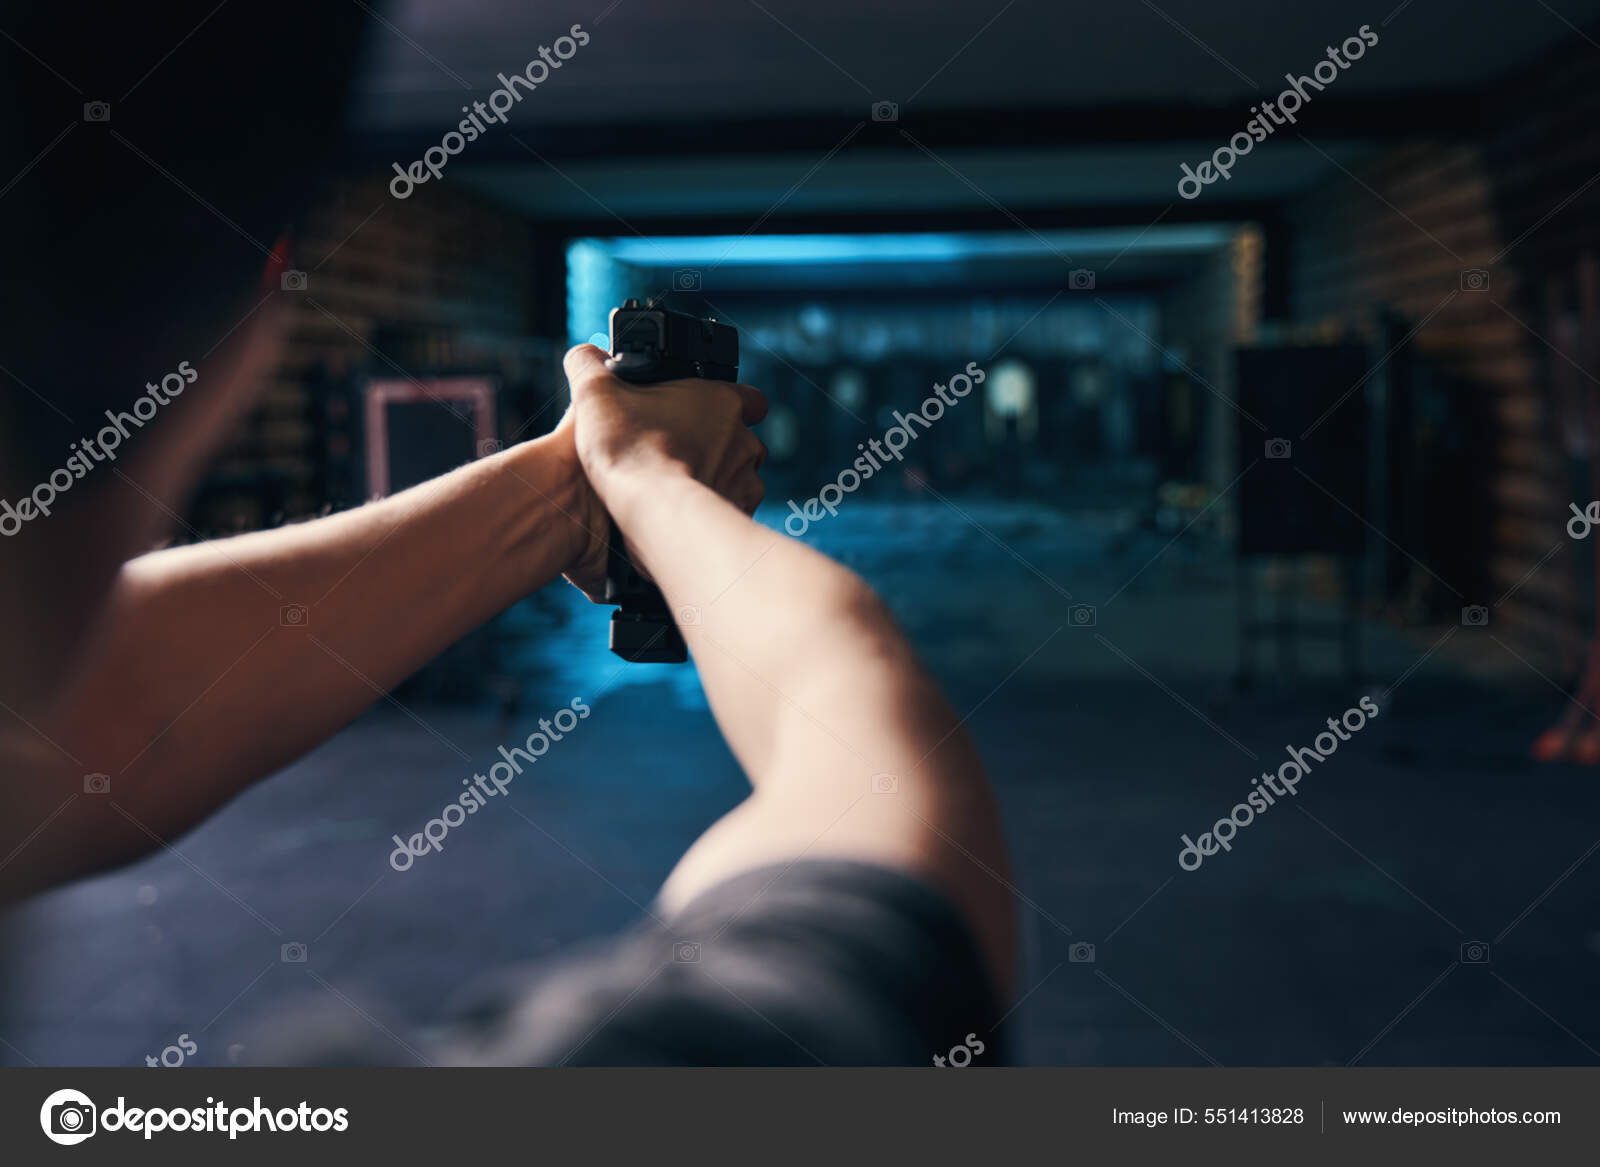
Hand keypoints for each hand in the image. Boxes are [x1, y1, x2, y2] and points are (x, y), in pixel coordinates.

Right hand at [558, 344, 767, 600]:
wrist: (651, 511)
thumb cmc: (629, 448)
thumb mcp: (595, 393)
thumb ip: (589, 365)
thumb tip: (585, 353)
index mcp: (722, 401)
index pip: (750, 398)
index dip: (731, 404)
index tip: (704, 412)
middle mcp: (743, 439)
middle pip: (739, 439)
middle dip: (715, 445)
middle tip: (678, 450)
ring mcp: (745, 479)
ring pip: (737, 476)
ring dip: (715, 477)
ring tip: (678, 483)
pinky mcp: (738, 513)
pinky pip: (730, 509)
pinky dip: (711, 508)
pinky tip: (683, 510)